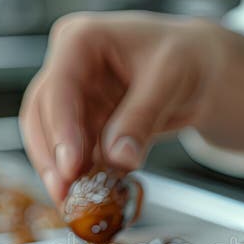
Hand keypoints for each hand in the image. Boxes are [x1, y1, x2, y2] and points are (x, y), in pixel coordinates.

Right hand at [19, 11, 243, 203]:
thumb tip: (119, 158)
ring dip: (60, 172)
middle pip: (43, 115)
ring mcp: (74, 98)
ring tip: (74, 203)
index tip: (71, 166)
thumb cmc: (186, 57)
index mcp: (82, 40)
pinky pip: (74, 154)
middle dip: (52, 157)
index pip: (60, 87)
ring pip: (51, 138)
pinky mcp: (84, 125)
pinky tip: (89, 198)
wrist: (200, 70)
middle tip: (67, 193)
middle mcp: (69, 67)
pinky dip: (80, 177)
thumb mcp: (170, 80)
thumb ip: (142, 118)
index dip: (61, 129)